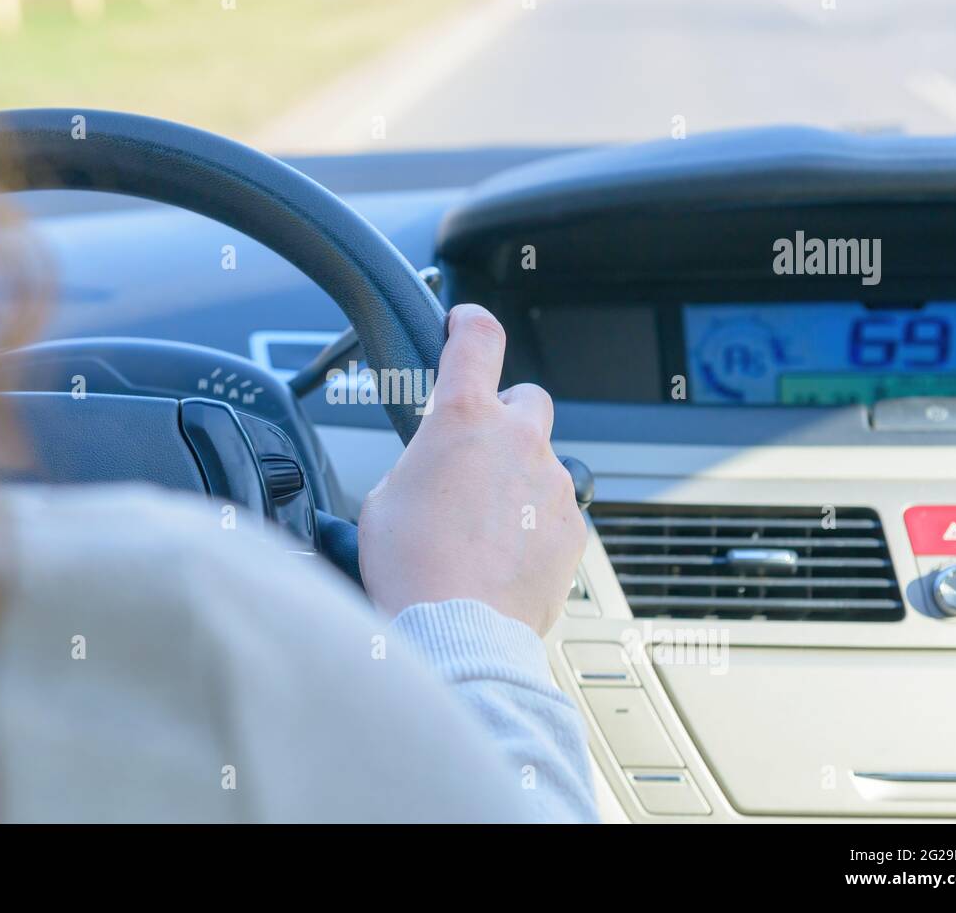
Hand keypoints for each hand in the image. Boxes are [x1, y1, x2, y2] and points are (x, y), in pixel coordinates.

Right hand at [358, 304, 587, 635]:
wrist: (457, 633)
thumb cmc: (413, 572)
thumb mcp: (383, 500)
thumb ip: (416, 466)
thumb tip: (430, 473)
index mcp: (463, 420)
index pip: (478, 339)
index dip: (470, 323)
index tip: (466, 324)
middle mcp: (518, 442)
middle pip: (525, 399)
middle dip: (503, 419)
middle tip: (475, 456)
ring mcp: (552, 485)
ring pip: (543, 461)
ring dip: (518, 479)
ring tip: (483, 525)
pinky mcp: (572, 529)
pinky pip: (557, 510)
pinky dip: (534, 524)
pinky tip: (503, 555)